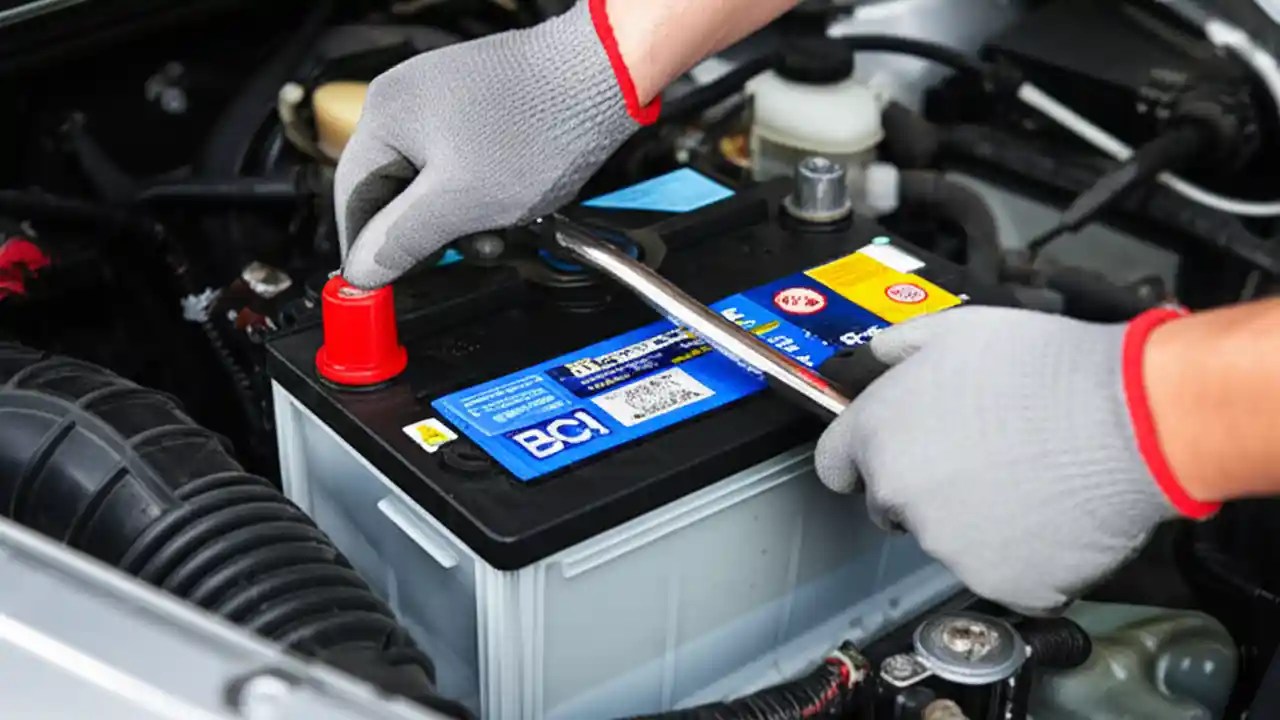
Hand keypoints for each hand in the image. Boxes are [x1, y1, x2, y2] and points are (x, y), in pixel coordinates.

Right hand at [334, 2, 647, 288]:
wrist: (607, 78)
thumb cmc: (540, 126)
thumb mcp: (460, 203)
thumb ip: (403, 240)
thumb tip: (362, 270)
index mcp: (386, 115)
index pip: (353, 197)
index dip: (365, 248)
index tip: (376, 285)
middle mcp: (409, 100)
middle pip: (395, 191)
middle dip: (427, 233)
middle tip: (459, 256)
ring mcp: (447, 101)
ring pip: (434, 183)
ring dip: (462, 219)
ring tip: (499, 230)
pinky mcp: (483, 108)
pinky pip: (465, 166)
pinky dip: (483, 195)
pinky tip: (512, 206)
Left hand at [814, 306, 1211, 613]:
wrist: (1132, 418)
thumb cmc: (1050, 368)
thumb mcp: (960, 330)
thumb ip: (904, 345)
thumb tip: (881, 353)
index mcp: (879, 432)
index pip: (836, 464)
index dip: (861, 460)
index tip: (886, 460)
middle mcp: (899, 493)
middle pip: (896, 504)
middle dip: (929, 487)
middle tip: (986, 459)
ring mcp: (946, 544)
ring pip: (951, 540)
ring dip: (979, 520)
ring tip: (1032, 478)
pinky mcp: (997, 582)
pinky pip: (1004, 574)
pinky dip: (1026, 556)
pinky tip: (1055, 516)